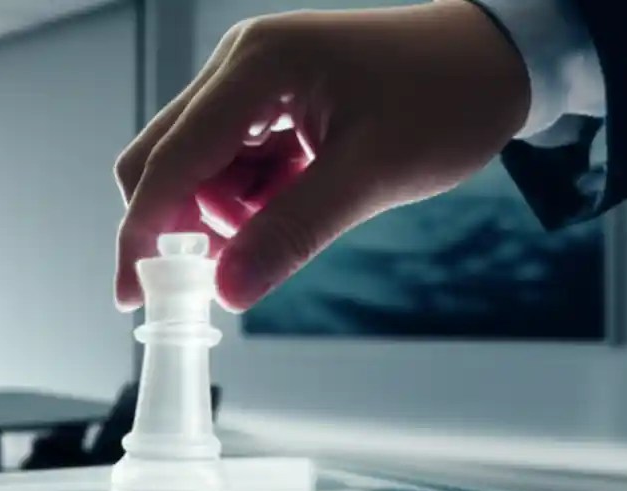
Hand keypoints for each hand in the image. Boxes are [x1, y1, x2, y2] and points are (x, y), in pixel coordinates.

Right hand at [113, 0, 529, 311]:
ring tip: (296, 219)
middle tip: (224, 273)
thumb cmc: (447, 99)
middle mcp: (238, 66)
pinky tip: (299, 200)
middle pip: (163, 159)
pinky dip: (251, 201)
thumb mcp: (371, 176)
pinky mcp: (265, 102)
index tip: (130, 294)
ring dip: (227, 216)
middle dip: (184, 225)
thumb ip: (293, 232)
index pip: (170, 158)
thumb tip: (226, 292)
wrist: (496, 60)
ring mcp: (249, 82)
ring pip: (197, 170)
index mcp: (257, 67)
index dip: (143, 231)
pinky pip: (231, 166)